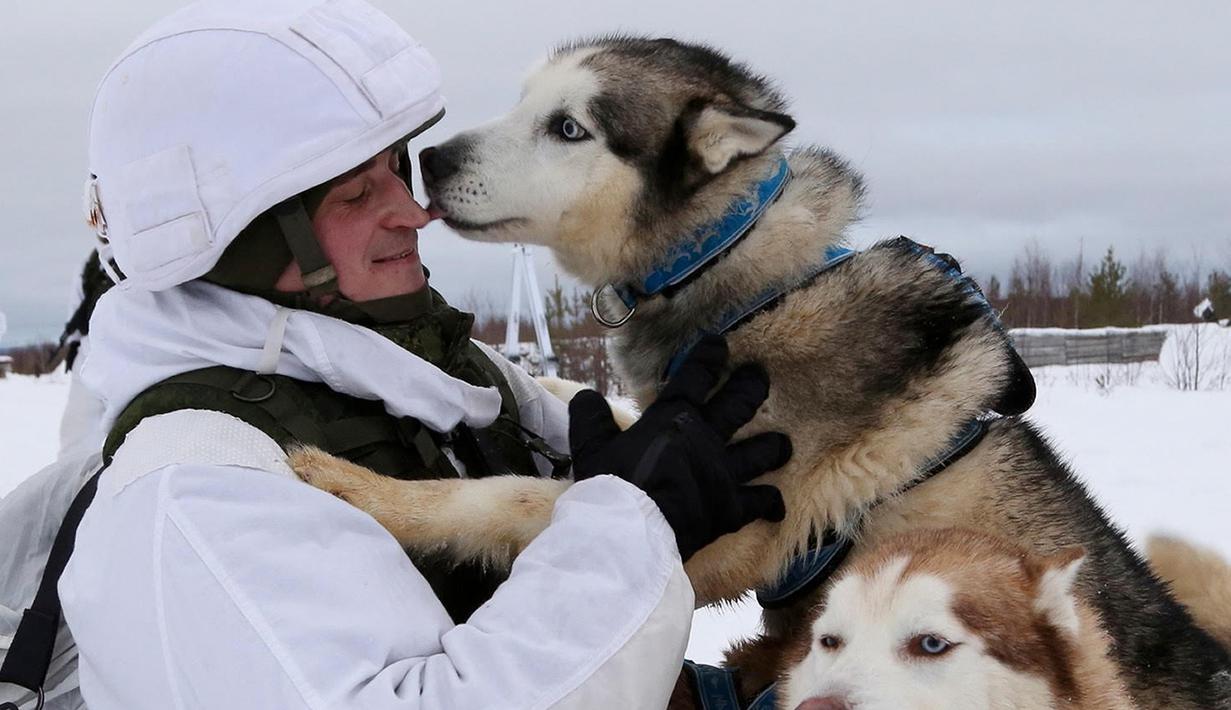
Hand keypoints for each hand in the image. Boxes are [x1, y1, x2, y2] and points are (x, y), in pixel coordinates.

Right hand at [569, 335, 791, 560]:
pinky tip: (775, 504)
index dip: (709, 356)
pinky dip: (770, 503)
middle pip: (741, 403)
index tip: (719, 344)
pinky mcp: (733, 507)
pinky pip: (762, 502)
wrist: (630, 532)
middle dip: (752, 385)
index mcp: (672, 418)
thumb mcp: (590, 447)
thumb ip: (590, 418)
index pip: (696, 376)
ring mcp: (725, 472)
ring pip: (764, 451)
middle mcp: (706, 438)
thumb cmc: (610, 486)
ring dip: (774, 447)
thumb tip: (586, 397)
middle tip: (759, 377)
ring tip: (781, 444)